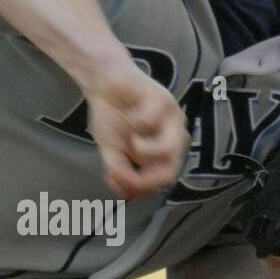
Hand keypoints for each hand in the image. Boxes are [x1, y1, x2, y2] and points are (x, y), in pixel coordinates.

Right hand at [86, 64, 189, 200]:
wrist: (104, 84)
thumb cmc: (113, 117)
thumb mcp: (112, 152)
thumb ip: (119, 172)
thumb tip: (125, 195)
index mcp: (167, 151)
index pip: (165, 180)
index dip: (143, 189)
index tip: (122, 188)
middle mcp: (175, 136)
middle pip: (171, 170)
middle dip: (144, 178)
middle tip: (124, 172)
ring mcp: (172, 117)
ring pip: (168, 150)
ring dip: (143, 151)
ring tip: (131, 140)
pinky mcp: (162, 99)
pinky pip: (150, 123)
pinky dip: (135, 124)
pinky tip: (130, 115)